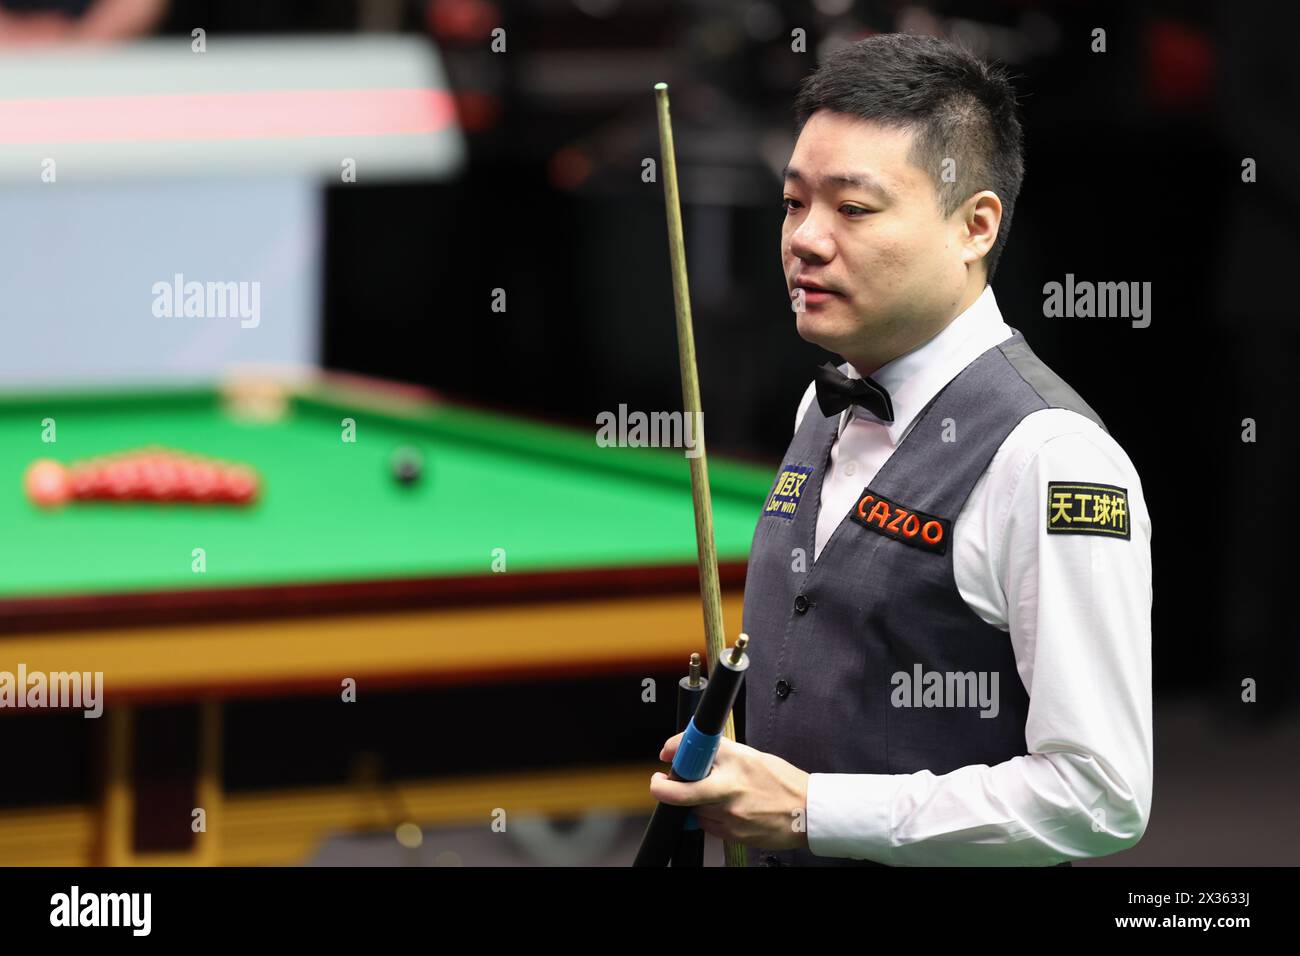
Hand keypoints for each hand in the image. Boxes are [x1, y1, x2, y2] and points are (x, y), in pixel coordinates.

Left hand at [649, 732, 810, 849]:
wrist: (808, 812)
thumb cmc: (783, 782)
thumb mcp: (752, 756)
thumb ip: (722, 754)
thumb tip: (693, 751)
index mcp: (738, 762)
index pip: (697, 751)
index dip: (675, 750)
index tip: (667, 753)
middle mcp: (731, 788)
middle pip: (684, 790)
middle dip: (666, 788)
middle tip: (660, 782)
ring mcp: (731, 815)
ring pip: (694, 810)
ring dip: (694, 802)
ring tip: (713, 794)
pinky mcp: (732, 834)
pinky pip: (708, 825)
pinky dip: (709, 816)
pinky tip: (725, 809)